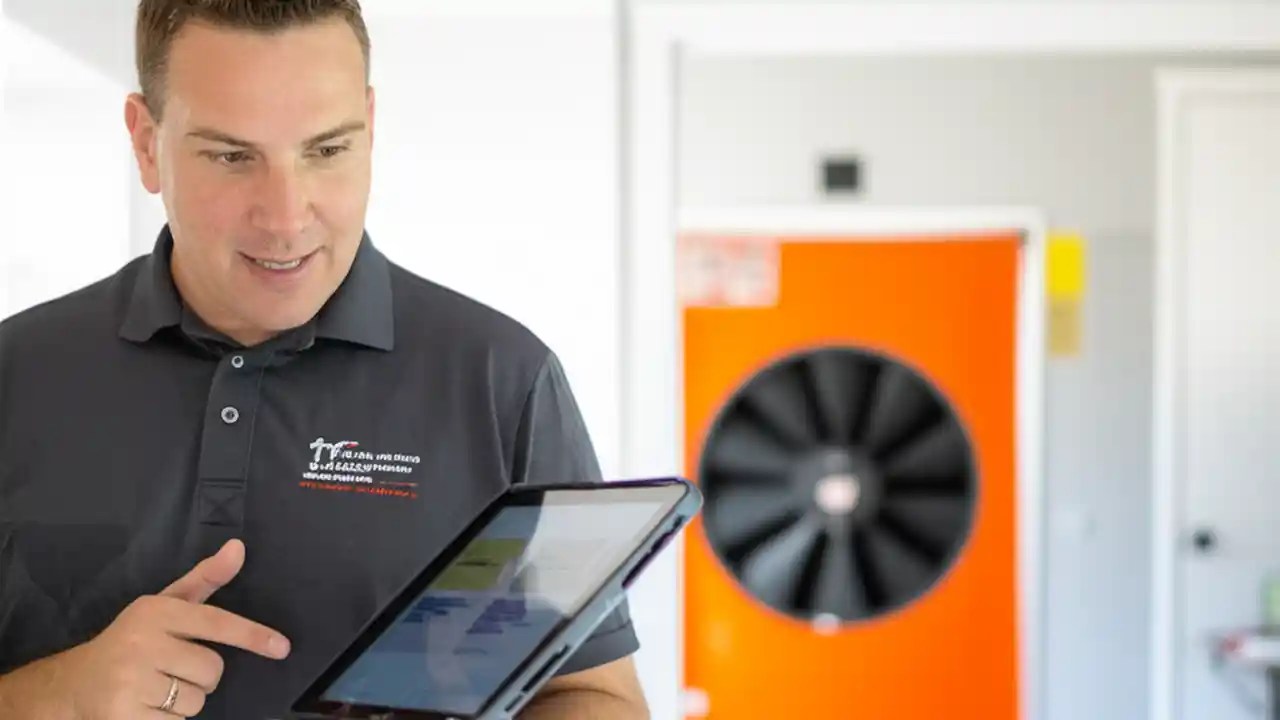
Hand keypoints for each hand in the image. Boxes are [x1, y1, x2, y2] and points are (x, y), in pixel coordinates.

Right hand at [53, 539, 290, 717]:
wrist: (76, 682)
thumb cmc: (134, 639)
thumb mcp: (166, 605)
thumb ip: (205, 579)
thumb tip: (238, 547)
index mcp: (157, 612)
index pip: (216, 622)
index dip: (252, 635)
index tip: (282, 648)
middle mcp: (142, 642)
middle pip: (212, 670)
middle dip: (201, 677)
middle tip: (171, 670)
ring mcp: (131, 680)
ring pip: (196, 700)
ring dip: (184, 702)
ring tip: (155, 689)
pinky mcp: (123, 714)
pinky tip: (145, 708)